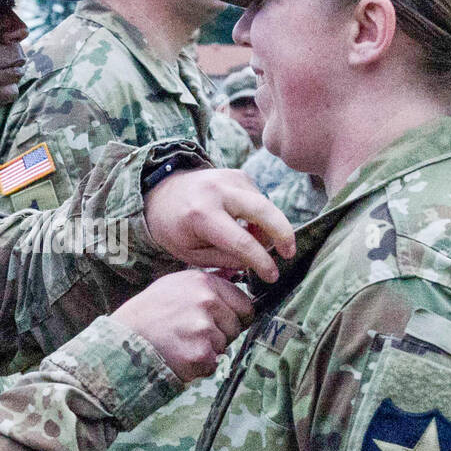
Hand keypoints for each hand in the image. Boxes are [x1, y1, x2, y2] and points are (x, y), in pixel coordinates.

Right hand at [111, 269, 253, 381]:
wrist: (121, 342)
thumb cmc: (147, 315)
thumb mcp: (174, 286)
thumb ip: (205, 289)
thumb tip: (236, 298)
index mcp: (202, 282)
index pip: (244, 303)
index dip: (235, 316)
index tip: (219, 322)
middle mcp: (206, 301)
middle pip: (237, 326)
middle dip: (221, 334)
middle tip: (190, 335)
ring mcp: (203, 328)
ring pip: (225, 346)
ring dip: (207, 350)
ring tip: (180, 343)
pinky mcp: (200, 354)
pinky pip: (213, 364)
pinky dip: (199, 366)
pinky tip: (178, 356)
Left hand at [144, 168, 294, 282]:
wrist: (161, 193)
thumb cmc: (175, 229)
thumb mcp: (191, 253)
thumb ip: (225, 259)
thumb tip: (255, 263)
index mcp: (201, 215)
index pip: (241, 241)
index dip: (261, 261)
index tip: (272, 276)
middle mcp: (217, 191)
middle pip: (263, 211)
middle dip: (283, 234)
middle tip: (290, 254)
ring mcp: (230, 178)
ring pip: (264, 205)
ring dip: (269, 227)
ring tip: (259, 244)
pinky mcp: (238, 175)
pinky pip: (259, 198)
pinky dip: (261, 215)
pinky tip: (249, 227)